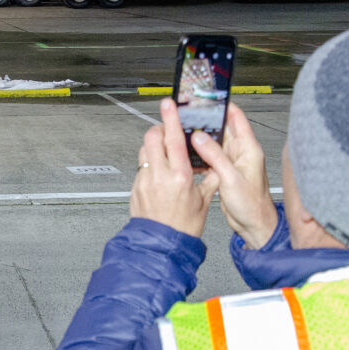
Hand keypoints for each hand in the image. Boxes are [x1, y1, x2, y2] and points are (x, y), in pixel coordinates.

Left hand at [129, 98, 219, 236]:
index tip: (168, 103)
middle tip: (166, 131)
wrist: (162, 246)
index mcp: (180, 176)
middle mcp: (159, 176)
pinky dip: (149, 165)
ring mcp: (144, 181)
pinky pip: (141, 168)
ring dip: (152, 146)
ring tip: (164, 155)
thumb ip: (209, 179)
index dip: (170, 118)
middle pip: (152, 138)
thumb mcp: (204, 201)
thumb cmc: (184, 227)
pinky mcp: (135, 188)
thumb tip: (214, 166)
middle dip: (158, 129)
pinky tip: (159, 176)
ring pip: (144, 151)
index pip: (173, 139)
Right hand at [190, 104, 277, 247]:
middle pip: (221, 128)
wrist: (254, 225)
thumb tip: (200, 138)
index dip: (223, 105)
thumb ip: (215, 156)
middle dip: (205, 122)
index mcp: (248, 149)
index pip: (236, 118)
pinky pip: (209, 156)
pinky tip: (189, 154)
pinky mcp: (224, 171)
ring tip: (184, 133)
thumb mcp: (231, 178)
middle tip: (188, 115)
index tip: (208, 98)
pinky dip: (199, 154)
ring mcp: (232, 161)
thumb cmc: (252, 205)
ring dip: (200, 139)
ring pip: (213, 142)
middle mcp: (240, 152)